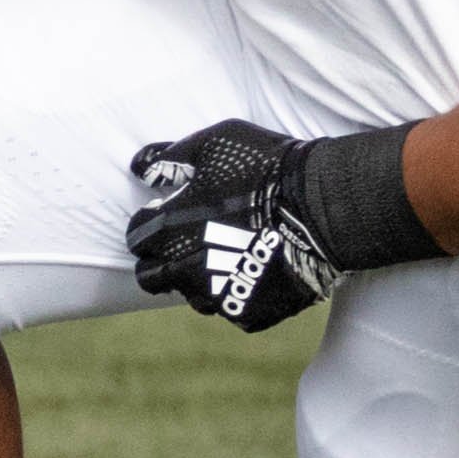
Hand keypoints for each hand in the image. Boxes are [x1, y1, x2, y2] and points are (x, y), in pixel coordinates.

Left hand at [126, 122, 442, 328]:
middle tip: (189, 242)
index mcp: (169, 229)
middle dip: (162, 260)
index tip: (166, 214)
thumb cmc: (265, 167)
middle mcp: (185, 269)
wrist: (322, 206)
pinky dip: (239, 293)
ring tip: (228, 256)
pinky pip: (231, 310)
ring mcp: (217, 297)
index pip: (137, 237)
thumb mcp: (212, 143)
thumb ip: (169, 157)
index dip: (149, 224)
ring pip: (192, 297)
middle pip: (152, 277)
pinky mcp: (247, 314)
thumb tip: (139, 166)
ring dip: (200, 280)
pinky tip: (256, 269)